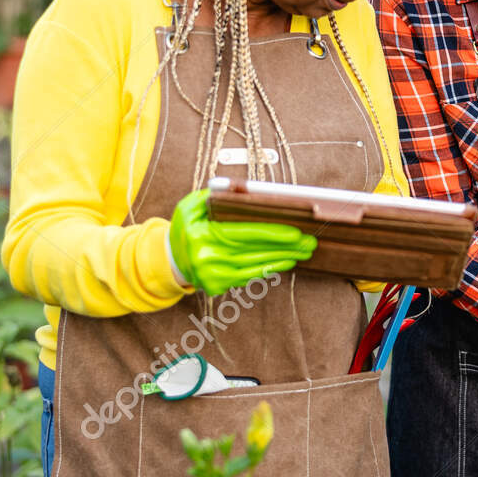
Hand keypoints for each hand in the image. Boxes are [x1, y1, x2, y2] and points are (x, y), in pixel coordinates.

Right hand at [167, 189, 316, 294]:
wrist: (168, 260)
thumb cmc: (184, 229)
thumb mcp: (190, 207)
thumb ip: (212, 196)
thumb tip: (238, 190)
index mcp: (203, 236)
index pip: (245, 234)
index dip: (273, 233)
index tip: (296, 232)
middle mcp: (208, 258)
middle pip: (256, 251)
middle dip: (285, 247)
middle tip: (309, 243)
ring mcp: (213, 275)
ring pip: (255, 266)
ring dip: (281, 259)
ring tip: (302, 253)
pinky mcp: (217, 286)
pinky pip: (248, 277)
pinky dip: (267, 269)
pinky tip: (283, 262)